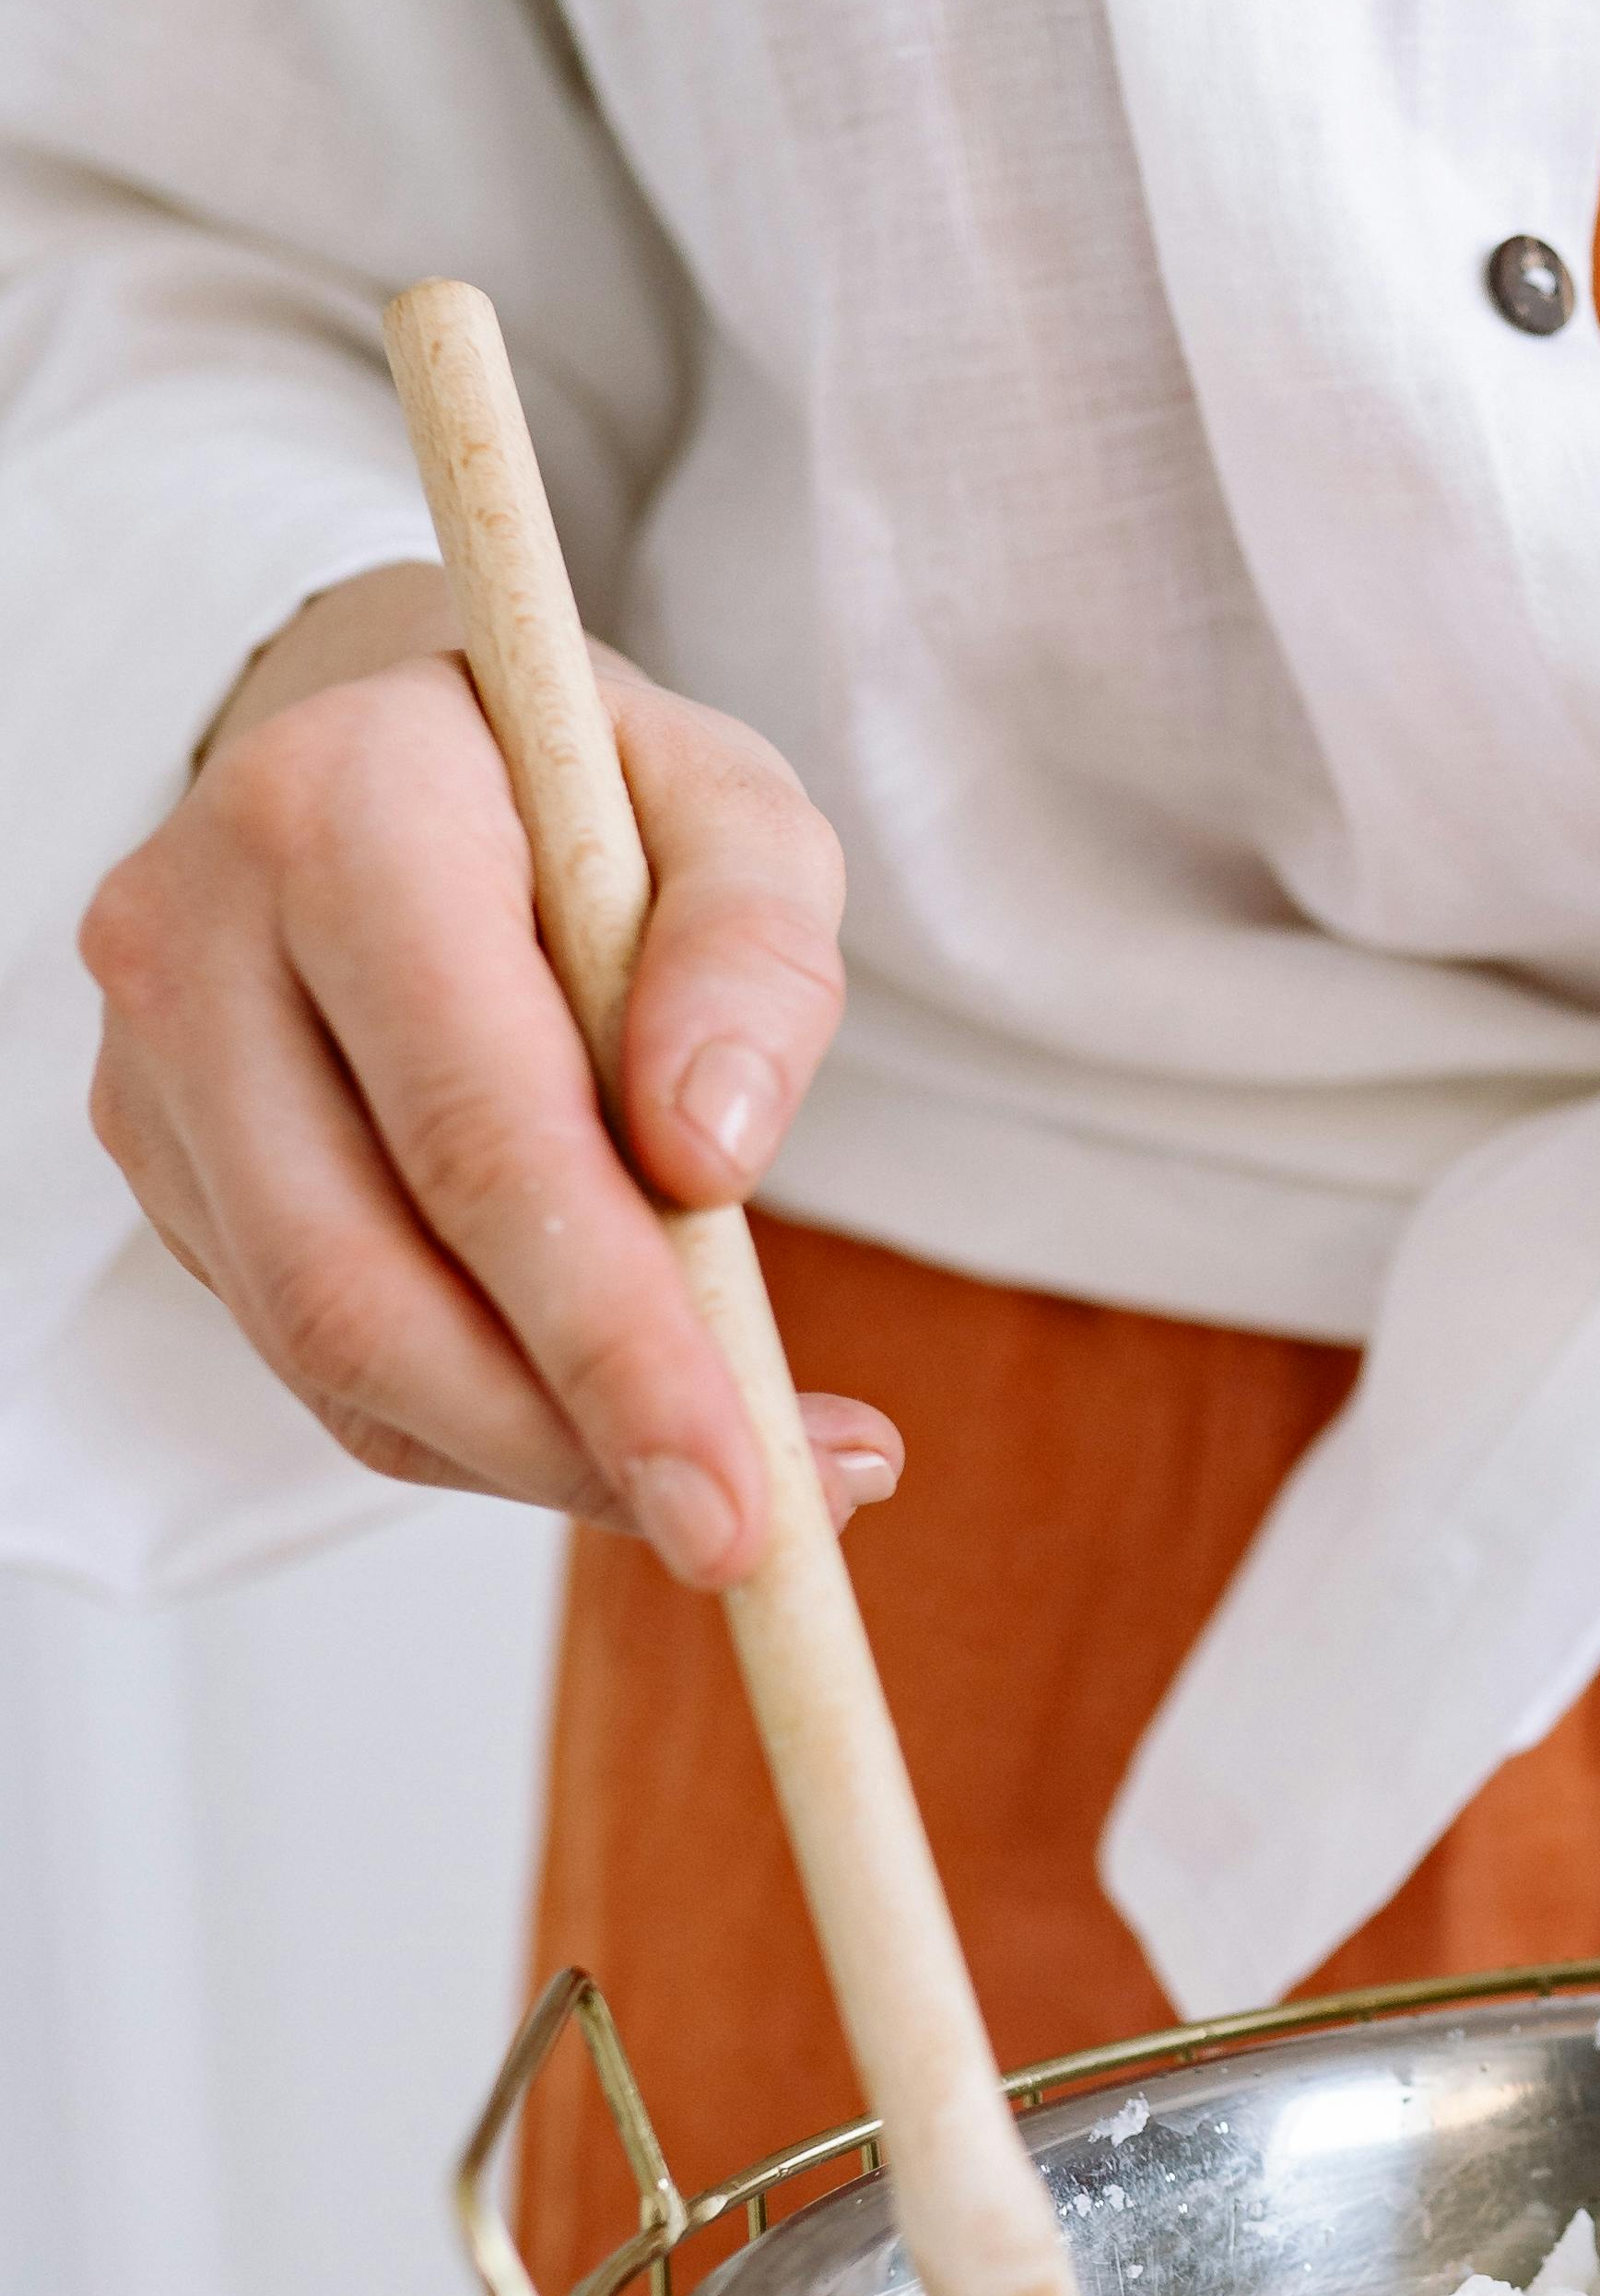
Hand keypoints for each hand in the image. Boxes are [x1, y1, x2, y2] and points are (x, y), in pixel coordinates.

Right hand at [82, 564, 894, 1579]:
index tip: (747, 1479)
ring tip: (732, 1477)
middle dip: (569, 1438)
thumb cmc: (588, 794)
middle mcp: (194, 942)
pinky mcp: (165, 1174)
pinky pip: (323, 1360)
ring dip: (538, 1452)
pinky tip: (613, 1415)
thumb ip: (753, 950)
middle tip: (753, 1533)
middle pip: (367, 1280)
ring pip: (331, 1350)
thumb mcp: (732, 807)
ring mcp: (151, 1075)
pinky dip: (483, 1424)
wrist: (404, 762)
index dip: (610, 1333)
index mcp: (338, 815)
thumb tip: (711, 1153)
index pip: (472, 1130)